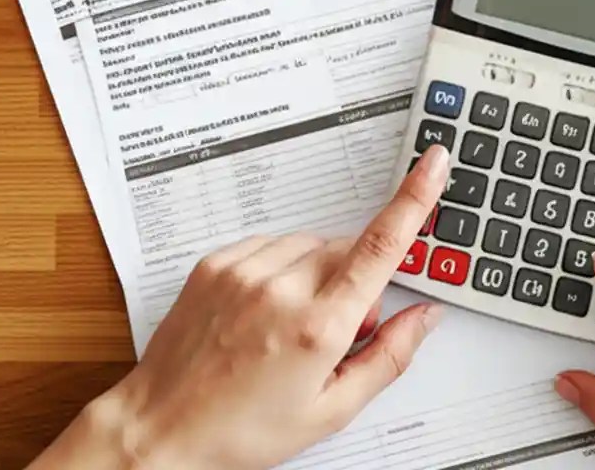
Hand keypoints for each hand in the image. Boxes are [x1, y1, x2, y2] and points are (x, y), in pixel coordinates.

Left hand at [29, 144, 450, 469]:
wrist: (160, 428)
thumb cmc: (240, 429)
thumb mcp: (331, 410)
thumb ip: (389, 356)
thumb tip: (425, 317)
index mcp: (318, 327)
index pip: (381, 246)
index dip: (415, 199)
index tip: (434, 163)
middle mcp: (280, 289)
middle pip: (347, 251)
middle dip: (355, 282)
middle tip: (335, 331)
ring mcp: (243, 272)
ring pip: (310, 246)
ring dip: (316, 274)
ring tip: (291, 325)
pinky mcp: (215, 264)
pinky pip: (271, 245)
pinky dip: (280, 270)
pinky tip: (265, 310)